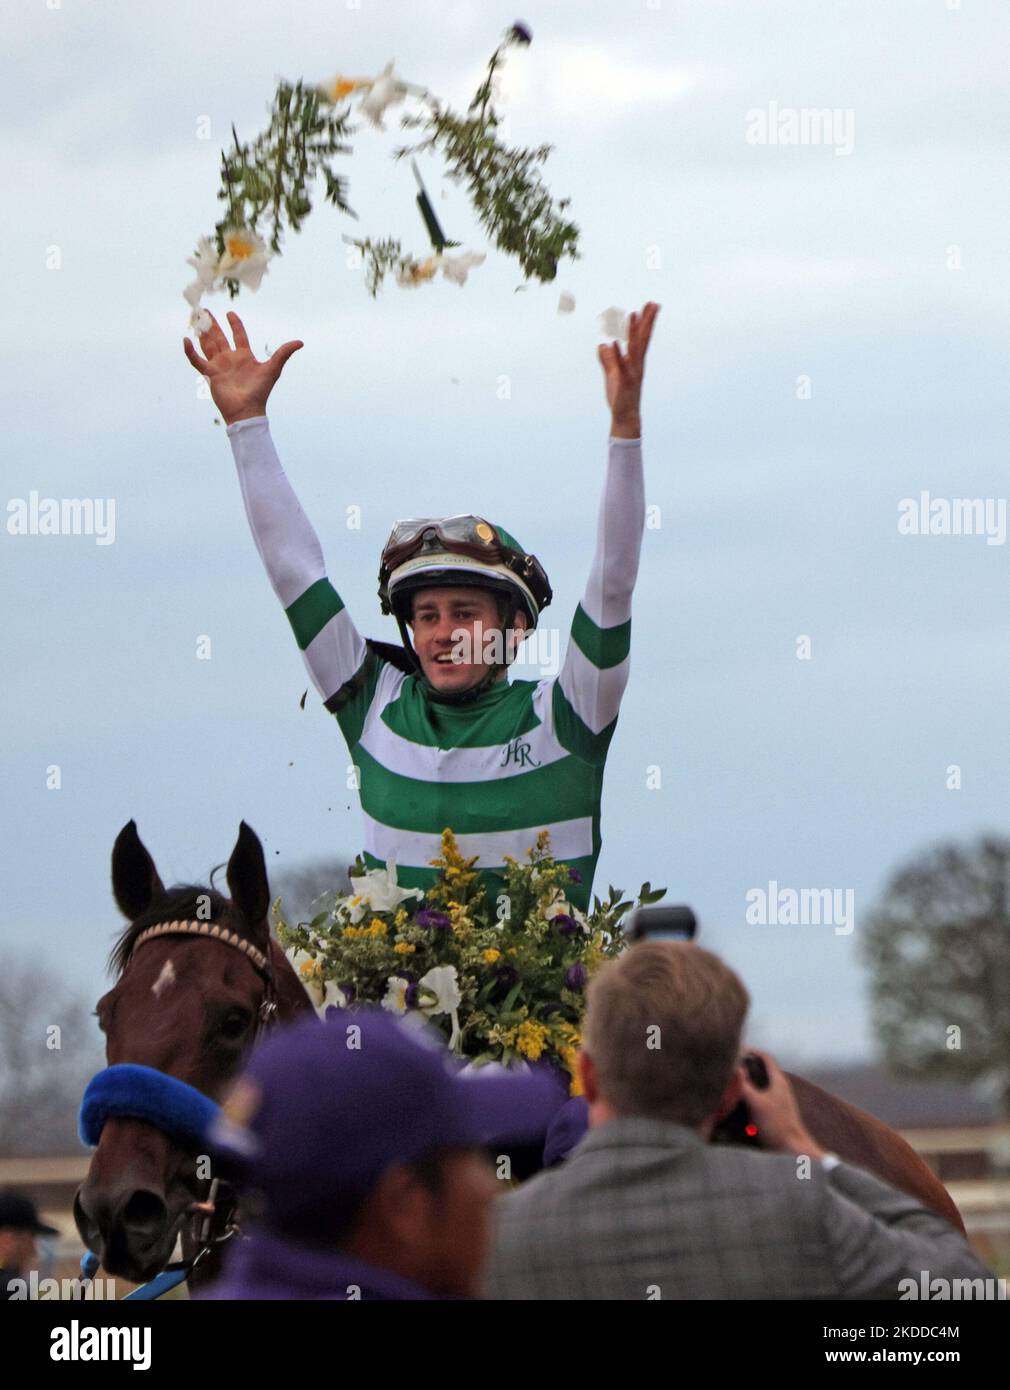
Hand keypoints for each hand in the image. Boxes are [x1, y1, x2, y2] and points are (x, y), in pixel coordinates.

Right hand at [183, 310, 302, 425]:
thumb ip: (284, 353)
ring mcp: (219, 366)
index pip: (239, 336)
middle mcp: (230, 359)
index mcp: (244, 356)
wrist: (247, 410)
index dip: (235, 324)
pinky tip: (186, 339)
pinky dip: (190, 351)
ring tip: (194, 319)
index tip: (230, 313)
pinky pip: (197, 360)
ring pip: (207, 345)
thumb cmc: (260, 391)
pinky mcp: (210, 374)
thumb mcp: (273, 369)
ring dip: (201, 332)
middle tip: (204, 310)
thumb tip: (300, 342)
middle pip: (219, 337)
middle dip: (212, 324)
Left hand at [597, 301, 658, 437]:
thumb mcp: (612, 375)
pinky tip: (613, 343)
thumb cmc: (621, 398)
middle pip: (643, 339)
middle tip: (653, 303)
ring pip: (634, 349)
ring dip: (633, 332)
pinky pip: (620, 367)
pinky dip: (617, 355)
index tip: (650, 306)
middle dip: (647, 321)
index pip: (642, 338)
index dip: (645, 322)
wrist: (625, 418)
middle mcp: (637, 365)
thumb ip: (608, 360)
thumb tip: (603, 345)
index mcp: (635, 362)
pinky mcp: (624, 383)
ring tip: (633, 314)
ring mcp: (632, 373)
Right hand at [738, 1050, 827, 1160]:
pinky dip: (747, 1100)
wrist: (791, 1150)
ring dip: (744, 1085)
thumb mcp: (757, 1103)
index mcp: (778, 1081)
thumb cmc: (777, 1125)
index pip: (765, 1057)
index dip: (751, 1051)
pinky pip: (757, 1100)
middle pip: (760, 1071)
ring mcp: (776, 1101)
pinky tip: (736, 1106)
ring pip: (758, 1086)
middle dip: (744, 1069)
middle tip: (728, 1069)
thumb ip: (745, 1085)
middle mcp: (778, 1088)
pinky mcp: (773, 1113)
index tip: (736, 1051)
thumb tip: (734, 1068)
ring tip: (728, 1086)